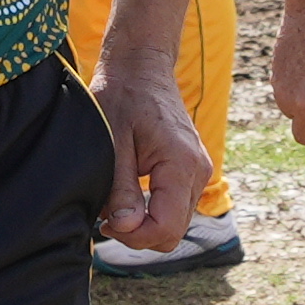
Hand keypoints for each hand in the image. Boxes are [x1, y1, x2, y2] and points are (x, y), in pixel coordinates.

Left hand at [92, 62, 209, 252]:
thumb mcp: (112, 142)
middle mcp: (198, 172)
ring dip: (143, 223)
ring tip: (115, 201)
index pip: (166, 228)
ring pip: (174, 222)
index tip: (106, 222)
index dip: (134, 237)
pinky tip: (128, 194)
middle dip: (137, 234)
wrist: (141, 67)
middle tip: (106, 214)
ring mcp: (198, 172)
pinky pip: (174, 206)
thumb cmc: (122, 96)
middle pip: (172, 232)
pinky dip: (151, 210)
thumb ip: (121, 188)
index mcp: (181, 164)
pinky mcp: (191, 171)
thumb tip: (125, 227)